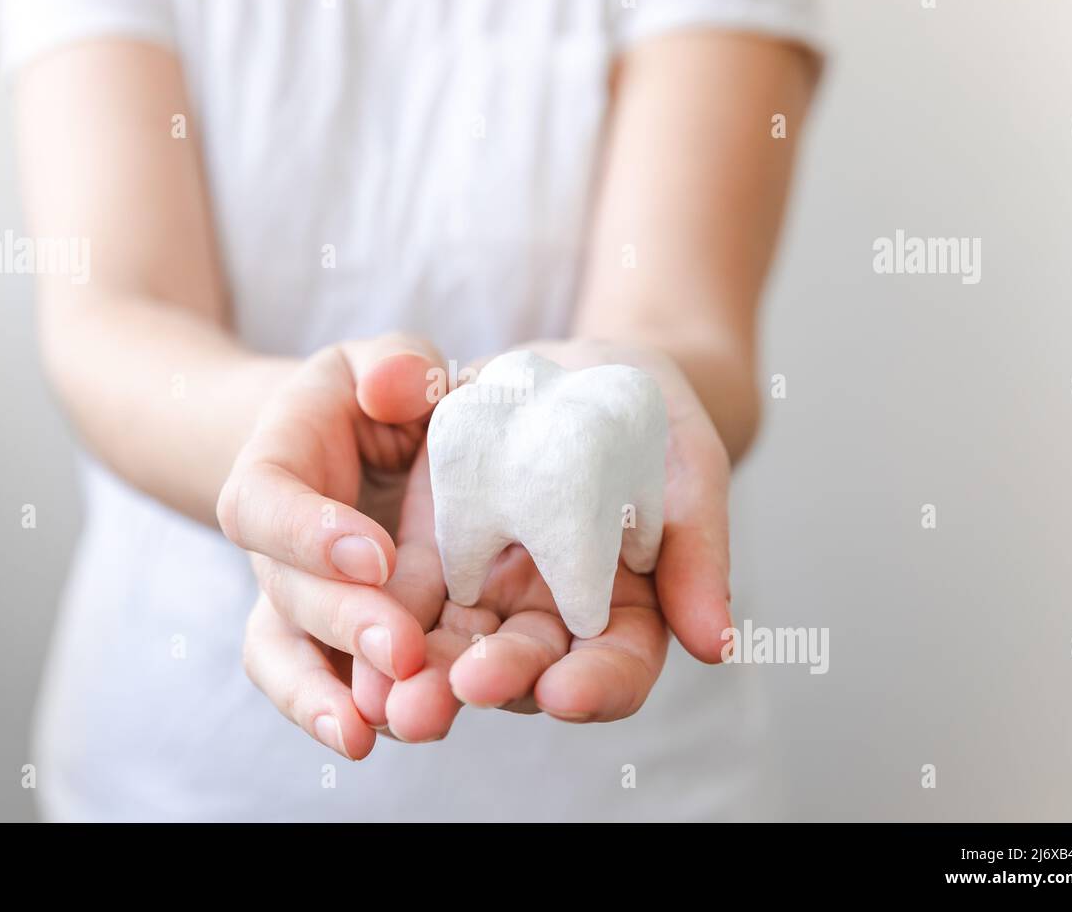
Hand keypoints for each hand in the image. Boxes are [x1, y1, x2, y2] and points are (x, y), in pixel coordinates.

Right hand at [219, 333, 450, 759]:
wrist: (363, 450)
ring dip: (327, 692)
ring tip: (372, 728)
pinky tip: (373, 737)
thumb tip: (390, 384)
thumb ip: (397, 364)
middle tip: (402, 650)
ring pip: (287, 652)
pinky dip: (335, 711)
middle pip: (287, 590)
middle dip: (342, 622)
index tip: (374, 554)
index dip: (308, 531)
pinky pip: (316, 680)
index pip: (266, 500)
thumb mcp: (391, 361)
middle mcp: (273, 544)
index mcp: (276, 462)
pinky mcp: (330, 638)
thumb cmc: (381, 397)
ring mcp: (294, 597)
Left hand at [361, 338, 734, 741]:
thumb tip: (716, 645)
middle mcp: (556, 618)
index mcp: (628, 610)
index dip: (597, 686)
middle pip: (527, 669)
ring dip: (421, 674)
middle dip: (489, 684)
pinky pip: (409, 596)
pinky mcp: (440, 557)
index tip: (563, 691)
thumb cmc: (655, 420)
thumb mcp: (689, 466)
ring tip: (386, 695)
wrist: (584, 373)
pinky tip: (356, 628)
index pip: (619, 665)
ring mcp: (494, 593)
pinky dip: (384, 617)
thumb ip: (699, 549)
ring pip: (458, 648)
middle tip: (445, 699)